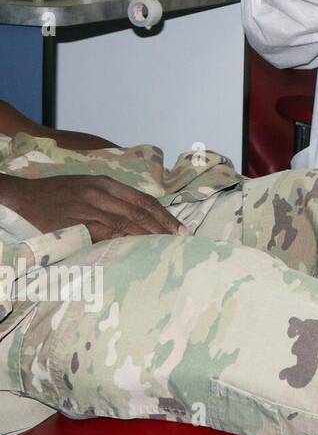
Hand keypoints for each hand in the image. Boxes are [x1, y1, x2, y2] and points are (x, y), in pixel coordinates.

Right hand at [0, 175, 187, 243]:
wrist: (20, 197)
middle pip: (140, 212)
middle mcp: (100, 193)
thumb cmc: (54, 195)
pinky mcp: (75, 223)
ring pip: (126, 223)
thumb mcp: (86, 189)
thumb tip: (137, 217)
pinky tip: (137, 251)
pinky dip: (124, 242)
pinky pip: (105, 234)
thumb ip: (110, 200)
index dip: (164, 215)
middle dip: (163, 228)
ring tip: (165, 249)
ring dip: (148, 237)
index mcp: (105, 183)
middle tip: (181, 241)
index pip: (144, 200)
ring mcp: (88, 208)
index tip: (180, 229)